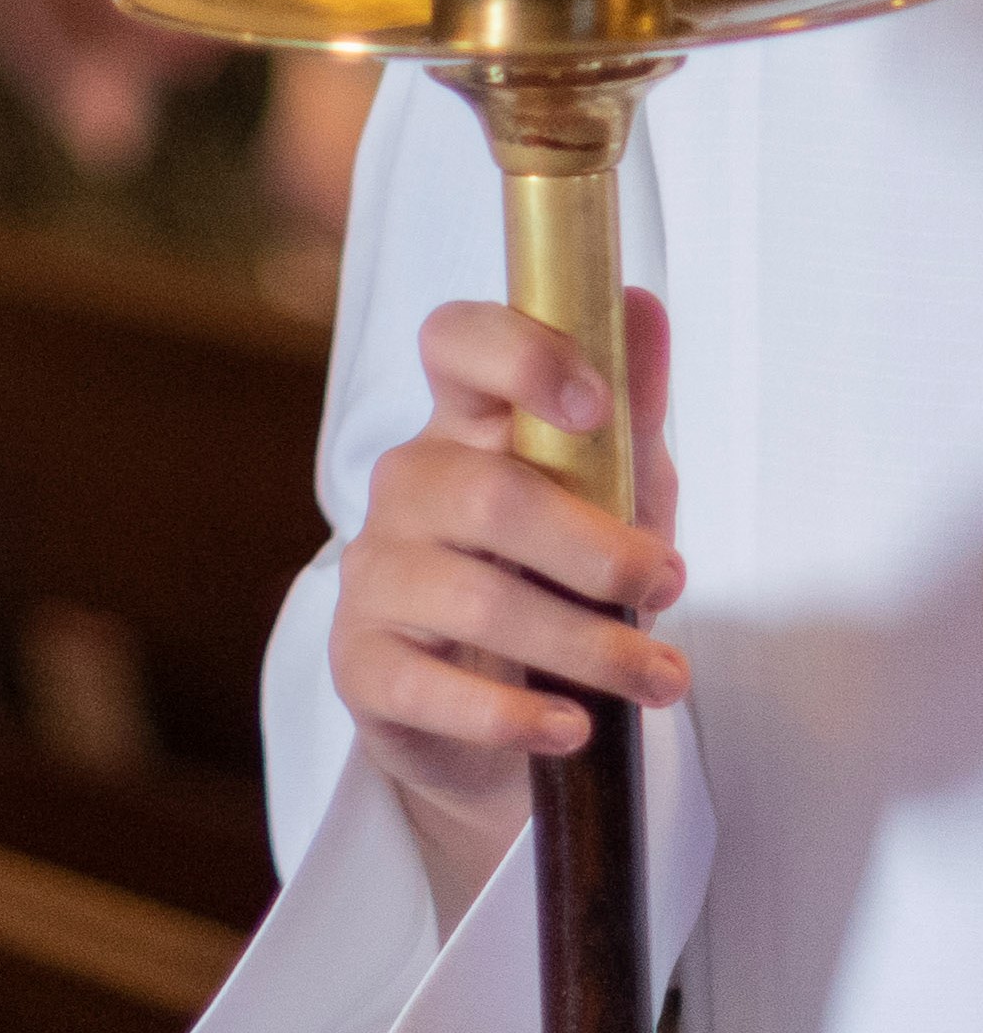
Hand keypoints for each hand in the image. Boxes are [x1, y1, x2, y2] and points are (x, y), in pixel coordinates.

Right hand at [329, 289, 688, 927]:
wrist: (499, 711)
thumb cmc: (560, 579)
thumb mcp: (613, 494)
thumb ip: (629, 415)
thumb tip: (645, 306)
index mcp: (466, 424)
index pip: (455, 344)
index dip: (518, 357)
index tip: (594, 408)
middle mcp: (407, 487)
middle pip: (486, 494)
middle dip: (596, 548)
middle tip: (671, 585)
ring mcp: (374, 576)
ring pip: (475, 598)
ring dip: (587, 645)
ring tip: (660, 678)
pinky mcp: (361, 665)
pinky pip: (429, 688)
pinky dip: (511, 714)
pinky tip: (569, 726)